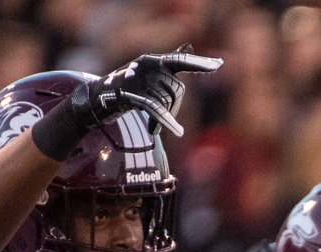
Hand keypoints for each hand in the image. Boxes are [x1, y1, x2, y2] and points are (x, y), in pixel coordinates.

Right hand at [73, 50, 221, 137]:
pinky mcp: (133, 95)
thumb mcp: (152, 78)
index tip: (218, 65)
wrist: (102, 97)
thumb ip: (171, 72)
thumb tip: (188, 50)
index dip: (199, 64)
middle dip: (174, 106)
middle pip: (176, 90)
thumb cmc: (131, 88)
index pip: (181, 62)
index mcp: (155, 61)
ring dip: (162, 118)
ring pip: (166, 102)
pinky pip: (156, 109)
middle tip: (163, 117)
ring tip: (152, 123)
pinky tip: (179, 132)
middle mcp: (148, 66)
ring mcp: (140, 80)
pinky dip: (166, 122)